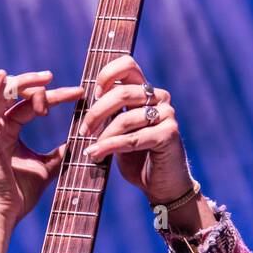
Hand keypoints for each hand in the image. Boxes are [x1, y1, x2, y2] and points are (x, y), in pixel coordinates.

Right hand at [0, 68, 83, 223]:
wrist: (5, 213)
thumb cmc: (20, 194)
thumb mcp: (47, 168)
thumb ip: (60, 153)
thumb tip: (78, 142)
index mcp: (11, 132)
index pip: (32, 105)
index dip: (56, 97)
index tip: (79, 94)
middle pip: (20, 95)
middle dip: (40, 86)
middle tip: (61, 81)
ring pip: (6, 95)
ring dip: (25, 83)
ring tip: (47, 78)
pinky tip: (3, 75)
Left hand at [77, 53, 191, 203]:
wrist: (163, 186)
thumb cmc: (138, 159)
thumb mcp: (119, 131)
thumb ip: (109, 113)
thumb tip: (84, 99)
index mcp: (146, 91)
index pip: (127, 65)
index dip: (106, 76)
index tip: (93, 95)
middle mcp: (159, 97)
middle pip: (122, 93)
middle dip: (95, 113)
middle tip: (82, 131)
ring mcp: (167, 114)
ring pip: (125, 118)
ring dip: (102, 136)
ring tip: (91, 150)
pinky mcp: (169, 134)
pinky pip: (133, 138)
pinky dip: (111, 146)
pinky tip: (97, 154)